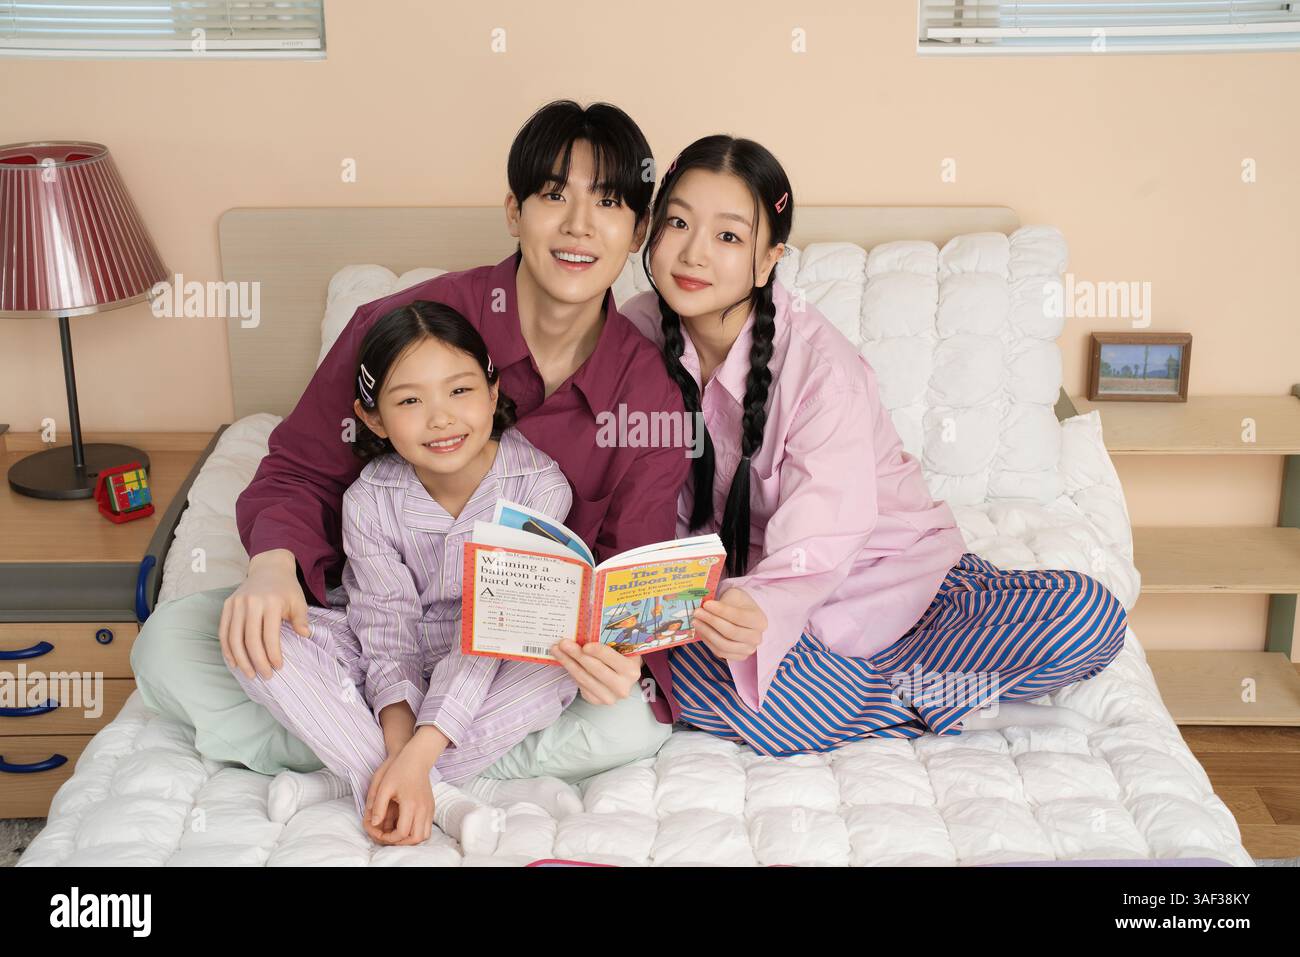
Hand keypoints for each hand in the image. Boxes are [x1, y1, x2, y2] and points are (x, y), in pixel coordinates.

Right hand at [220, 548, 310, 679]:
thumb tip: (305, 635)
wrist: (269, 568)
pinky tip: (234, 662)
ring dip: (241, 659)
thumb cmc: (287, 589)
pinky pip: (224, 631)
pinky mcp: (227, 605)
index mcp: (271, 603)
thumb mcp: (299, 601)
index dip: (272, 654)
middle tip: (265, 676)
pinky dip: (227, 649)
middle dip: (257, 661)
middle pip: (250, 640)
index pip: (269, 635)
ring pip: (234, 638)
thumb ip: (301, 619)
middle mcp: (251, 603)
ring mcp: (237, 604)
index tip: (278, 667)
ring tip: (249, 674)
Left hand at [363, 747, 434, 845]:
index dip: (389, 838)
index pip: (402, 832)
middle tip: (389, 837)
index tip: (379, 833)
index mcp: (411, 804)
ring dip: (410, 839)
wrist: (417, 758)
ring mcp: (429, 808)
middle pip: (416, 838)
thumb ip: (378, 807)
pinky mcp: (431, 806)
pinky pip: (427, 827)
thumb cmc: (398, 770)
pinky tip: (405, 825)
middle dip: (401, 843)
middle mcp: (423, 808)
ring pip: (424, 835)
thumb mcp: (383, 786)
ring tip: (397, 833)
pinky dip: (417, 831)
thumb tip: (374, 824)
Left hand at [550, 639, 639, 704]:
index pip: (612, 659)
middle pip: (594, 669)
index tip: (585, 645)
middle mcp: (622, 687)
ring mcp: (608, 697)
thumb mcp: (623, 649)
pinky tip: (564, 660)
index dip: (598, 652)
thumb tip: (587, 630)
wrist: (624, 678)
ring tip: (557, 650)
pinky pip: (579, 684)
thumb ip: (611, 641)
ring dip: (568, 662)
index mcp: (631, 671)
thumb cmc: (622, 658)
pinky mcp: (595, 700)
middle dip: (576, 654)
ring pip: (583, 678)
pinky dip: (570, 671)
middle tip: (563, 643)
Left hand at [694, 588, 766, 661]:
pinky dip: (708, 642)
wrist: (743, 616)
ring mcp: (748, 650)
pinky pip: (720, 652)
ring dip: (707, 633)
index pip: (738, 616)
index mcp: (760, 620)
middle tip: (697, 612)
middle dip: (711, 621)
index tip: (706, 604)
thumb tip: (705, 608)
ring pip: (724, 645)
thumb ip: (724, 602)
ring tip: (696, 621)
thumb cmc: (738, 604)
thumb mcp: (734, 596)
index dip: (721, 611)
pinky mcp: (738, 657)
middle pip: (731, 632)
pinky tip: (701, 631)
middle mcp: (757, 638)